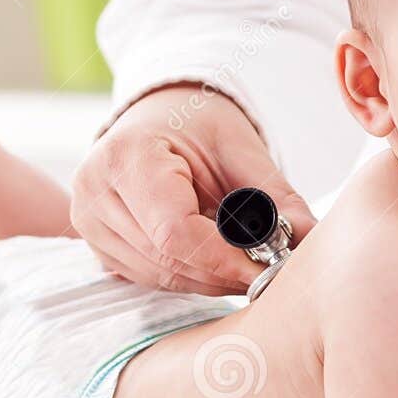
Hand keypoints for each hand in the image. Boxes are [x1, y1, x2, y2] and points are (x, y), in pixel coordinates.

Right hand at [70, 84, 316, 294]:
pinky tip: (215, 260)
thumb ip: (275, 196)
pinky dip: (188, 277)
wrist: (159, 117)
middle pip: (167, 261)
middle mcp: (94, 190)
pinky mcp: (96, 243)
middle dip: (223, 274)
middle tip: (269, 272)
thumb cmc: (199, 125)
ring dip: (209, 280)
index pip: (175, 232)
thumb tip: (309, 238)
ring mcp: (88, 221)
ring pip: (158, 277)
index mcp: (127, 156)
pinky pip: (148, 278)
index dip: (224, 259)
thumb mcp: (241, 149)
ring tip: (246, 262)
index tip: (268, 267)